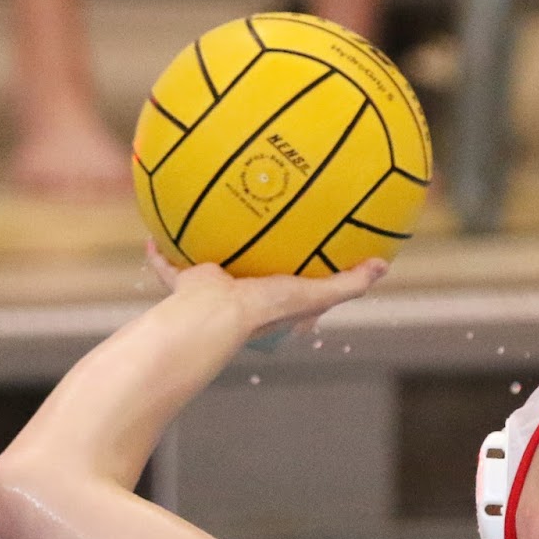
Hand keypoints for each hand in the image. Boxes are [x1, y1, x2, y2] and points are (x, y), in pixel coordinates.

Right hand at [145, 240, 388, 340]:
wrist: (216, 317)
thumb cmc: (268, 309)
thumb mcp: (316, 293)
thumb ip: (350, 282)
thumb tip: (383, 265)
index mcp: (274, 304)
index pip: (293, 290)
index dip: (301, 276)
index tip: (307, 254)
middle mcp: (244, 297)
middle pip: (251, 274)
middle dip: (253, 258)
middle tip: (258, 232)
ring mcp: (213, 292)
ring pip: (209, 268)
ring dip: (208, 250)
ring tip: (208, 222)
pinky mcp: (187, 284)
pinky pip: (170, 266)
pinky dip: (161, 253)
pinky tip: (155, 231)